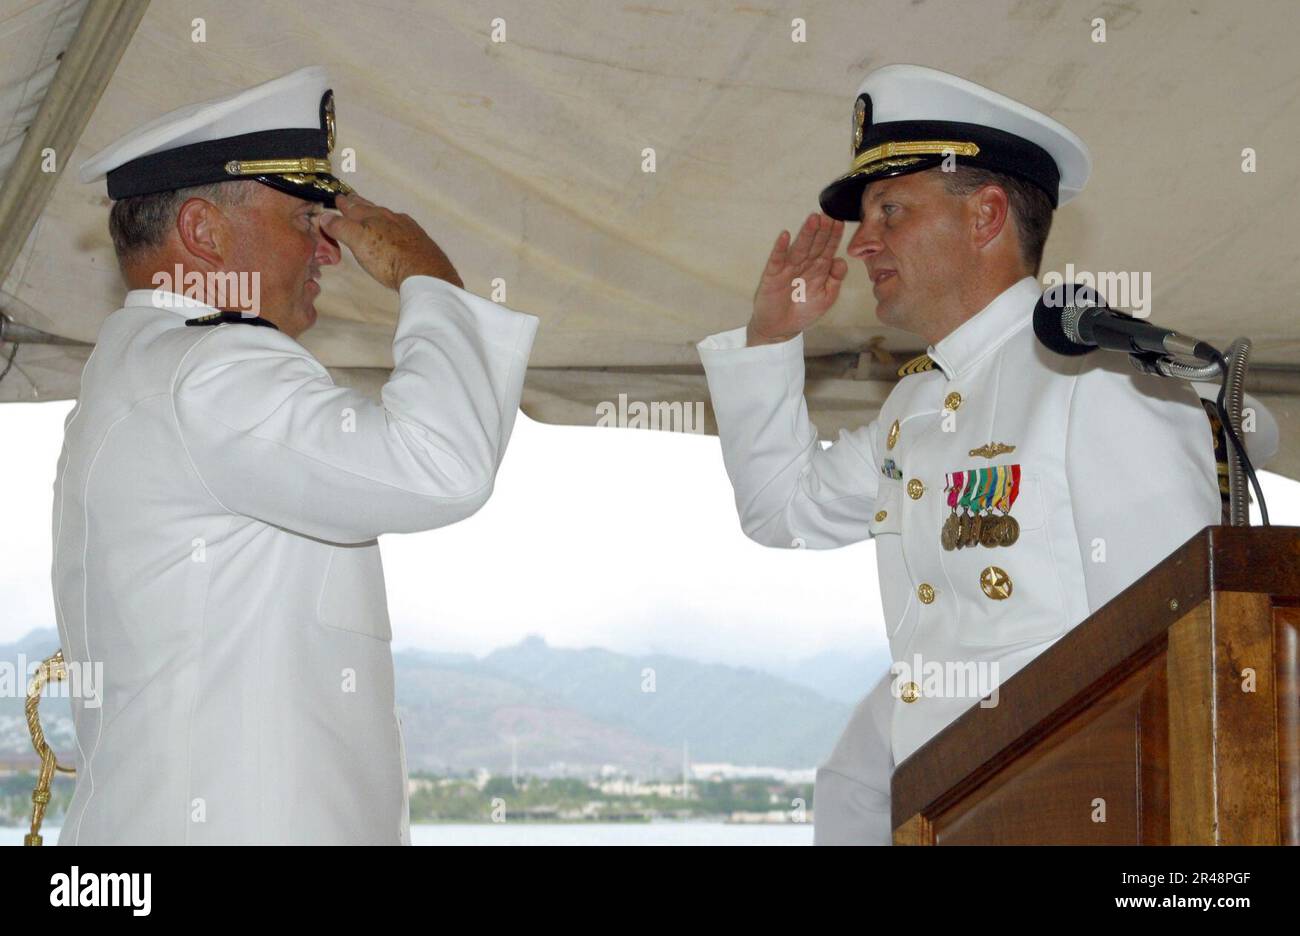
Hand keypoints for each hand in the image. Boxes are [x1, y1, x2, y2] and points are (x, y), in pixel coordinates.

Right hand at [319, 194, 462, 289]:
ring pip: (388, 216)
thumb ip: (341, 228)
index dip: (345, 204)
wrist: (425, 272)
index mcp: (373, 217)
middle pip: (371, 208)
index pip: (354, 207)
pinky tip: (398, 230)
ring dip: (377, 214)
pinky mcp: (419, 241)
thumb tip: (325, 217)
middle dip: (360, 204)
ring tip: (372, 212)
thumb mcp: (358, 241)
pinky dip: (394, 226)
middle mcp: (390, 218)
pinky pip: (403, 227)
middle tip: (352, 198)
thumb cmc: (388, 258)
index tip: (339, 198)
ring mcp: (407, 228)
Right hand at [747, 213, 846, 345]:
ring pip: (799, 248)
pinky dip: (780, 248)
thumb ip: (835, 280)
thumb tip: (840, 260)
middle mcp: (804, 264)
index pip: (828, 248)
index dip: (834, 236)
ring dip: (806, 234)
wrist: (781, 328)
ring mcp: (788, 268)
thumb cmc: (804, 311)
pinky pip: (777, 260)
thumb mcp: (826, 297)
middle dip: (822, 231)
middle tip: (828, 215)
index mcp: (819, 269)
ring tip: (813, 220)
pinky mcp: (773, 275)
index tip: (840, 223)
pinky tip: (785, 236)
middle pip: (815, 244)